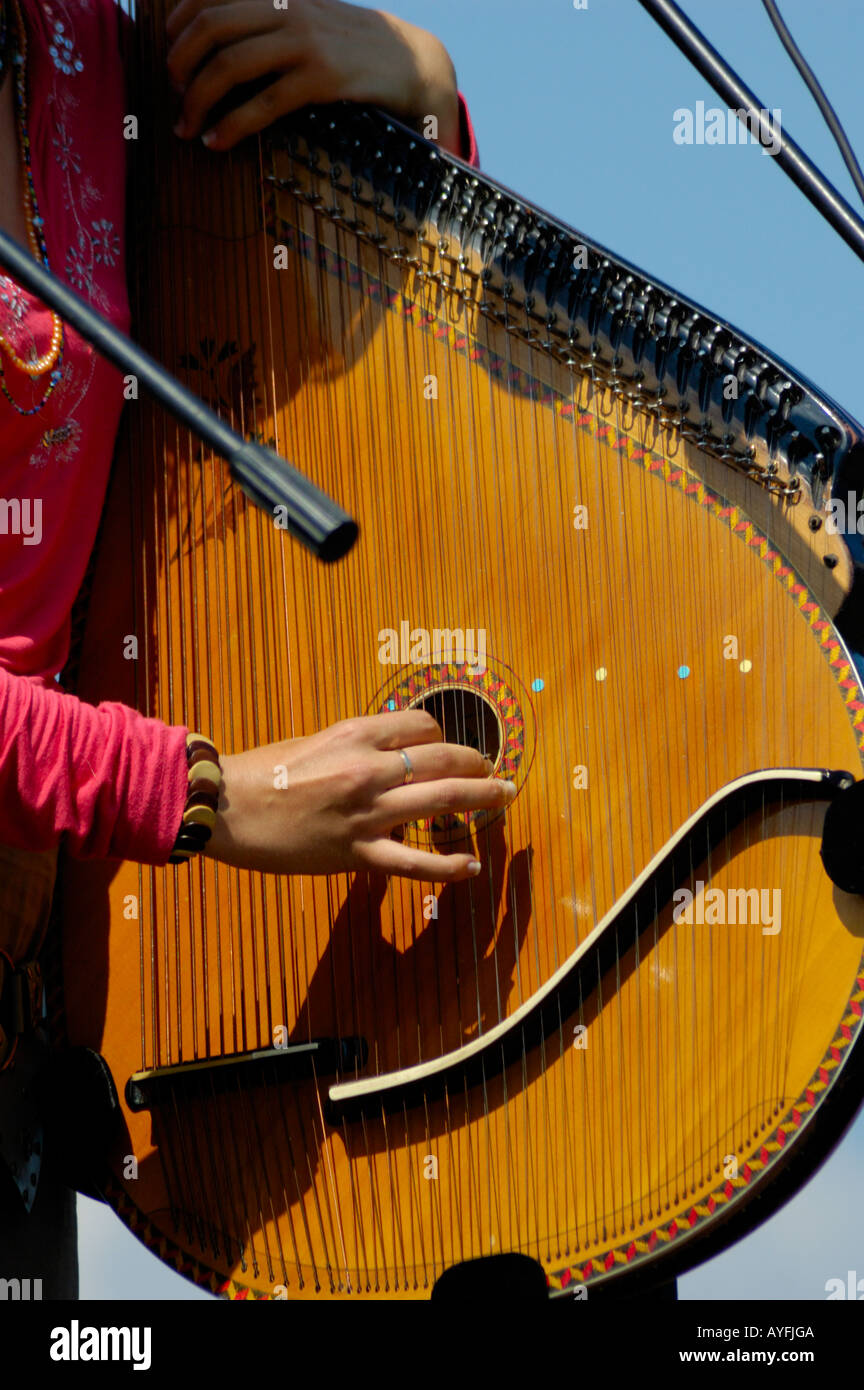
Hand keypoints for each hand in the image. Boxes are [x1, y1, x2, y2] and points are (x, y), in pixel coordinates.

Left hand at [166, 0, 461, 153]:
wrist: (415, 62)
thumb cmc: (358, 49)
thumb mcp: (312, 20)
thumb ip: (273, 24)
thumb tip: (226, 43)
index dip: (179, 23)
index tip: (169, 53)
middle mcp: (288, 9)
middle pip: (211, 27)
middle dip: (180, 63)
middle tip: (174, 93)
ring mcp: (304, 44)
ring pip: (229, 65)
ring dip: (197, 100)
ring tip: (187, 127)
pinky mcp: (320, 80)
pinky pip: (261, 105)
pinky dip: (230, 126)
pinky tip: (215, 142)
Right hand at [202, 710, 515, 879]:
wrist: (225, 808)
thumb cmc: (261, 772)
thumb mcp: (314, 741)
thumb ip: (356, 747)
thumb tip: (390, 754)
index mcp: (356, 734)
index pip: (424, 726)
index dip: (443, 737)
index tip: (445, 749)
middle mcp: (369, 768)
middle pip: (446, 758)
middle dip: (478, 764)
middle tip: (493, 771)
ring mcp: (367, 812)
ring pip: (444, 800)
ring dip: (483, 798)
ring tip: (503, 798)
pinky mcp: (358, 853)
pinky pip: (416, 863)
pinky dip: (451, 865)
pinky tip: (472, 865)